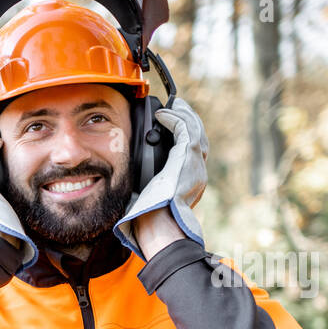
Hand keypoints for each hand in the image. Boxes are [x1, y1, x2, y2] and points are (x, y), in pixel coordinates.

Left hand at [113, 97, 207, 259]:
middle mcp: (197, 173)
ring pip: (195, 131)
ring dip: (183, 116)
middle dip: (188, 121)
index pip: (192, 153)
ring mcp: (196, 164)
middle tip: (177, 109)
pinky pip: (185, 130)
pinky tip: (162, 115)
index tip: (172, 127)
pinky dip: (174, 119)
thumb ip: (146, 185)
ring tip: (173, 106)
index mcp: (189, 183)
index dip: (184, 137)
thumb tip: (128, 181)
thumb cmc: (148, 217)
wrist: (157, 222)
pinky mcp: (189, 156)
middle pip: (199, 138)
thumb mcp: (147, 196)